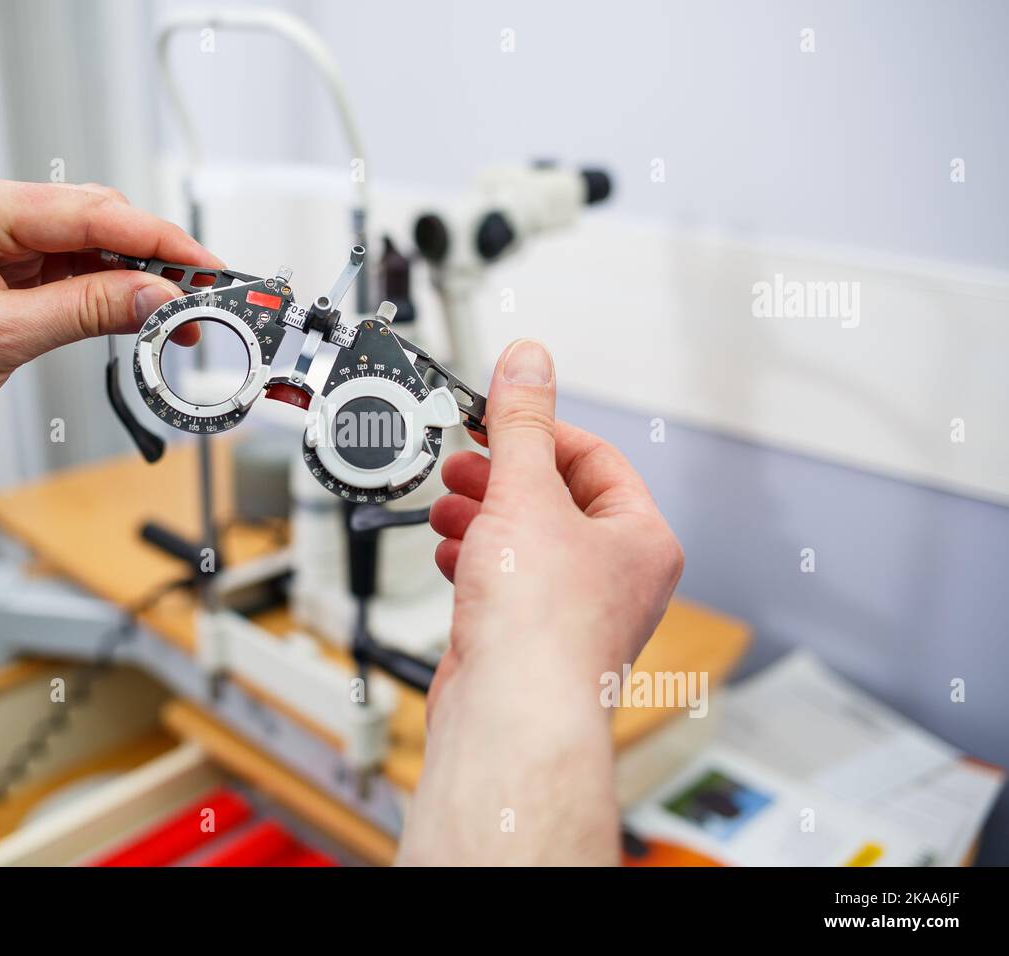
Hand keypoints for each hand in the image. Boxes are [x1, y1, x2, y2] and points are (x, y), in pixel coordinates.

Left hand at [0, 171, 218, 469]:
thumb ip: (83, 311)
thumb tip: (156, 296)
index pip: (82, 211)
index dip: (153, 237)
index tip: (202, 265)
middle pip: (90, 220)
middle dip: (151, 257)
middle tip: (201, 296)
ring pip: (85, 246)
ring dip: (133, 279)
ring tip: (178, 316)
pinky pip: (66, 271)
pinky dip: (105, 293)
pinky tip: (139, 313)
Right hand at [397, 339, 683, 865]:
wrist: (512, 717)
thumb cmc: (542, 625)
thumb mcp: (526, 494)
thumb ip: (522, 424)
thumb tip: (529, 361)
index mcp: (640, 539)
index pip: (594, 460)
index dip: (540, 433)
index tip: (496, 419)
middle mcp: (615, 577)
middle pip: (556, 501)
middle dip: (502, 478)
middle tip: (464, 463)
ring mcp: (574, 612)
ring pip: (527, 544)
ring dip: (483, 518)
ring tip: (448, 507)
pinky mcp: (531, 641)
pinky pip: (506, 584)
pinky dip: (477, 562)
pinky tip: (451, 555)